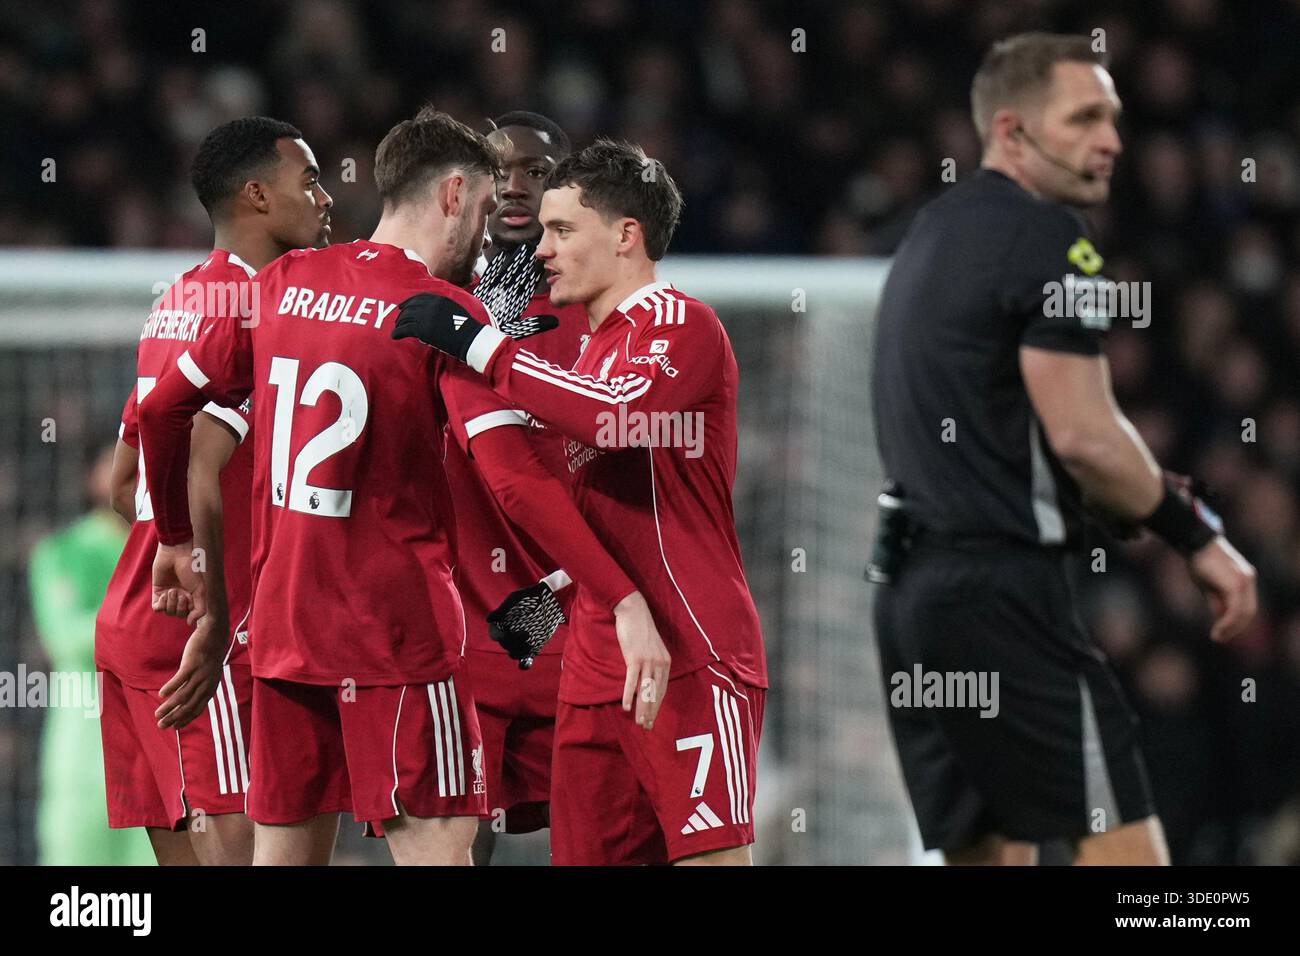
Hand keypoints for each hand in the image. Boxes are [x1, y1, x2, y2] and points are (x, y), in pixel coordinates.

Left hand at [151, 541, 204, 623]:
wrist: (176, 554)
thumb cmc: (191, 569)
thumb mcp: (200, 590)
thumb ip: (199, 609)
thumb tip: (190, 623)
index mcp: (192, 597)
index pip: (189, 615)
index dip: (189, 611)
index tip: (189, 598)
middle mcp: (181, 597)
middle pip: (178, 614)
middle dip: (179, 607)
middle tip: (180, 593)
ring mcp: (169, 595)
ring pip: (168, 612)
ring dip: (170, 603)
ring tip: (172, 590)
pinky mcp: (158, 591)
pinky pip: (157, 608)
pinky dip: (161, 604)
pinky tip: (164, 594)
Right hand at [155, 610, 227, 728]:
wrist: (214, 634)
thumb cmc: (208, 655)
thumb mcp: (208, 674)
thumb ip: (199, 687)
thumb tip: (186, 700)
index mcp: (210, 688)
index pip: (197, 709)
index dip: (185, 719)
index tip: (174, 727)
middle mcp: (206, 684)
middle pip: (188, 706)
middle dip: (174, 718)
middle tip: (161, 726)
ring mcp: (200, 674)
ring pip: (182, 696)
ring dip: (169, 707)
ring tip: (157, 714)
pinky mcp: (192, 664)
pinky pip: (179, 679)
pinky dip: (170, 688)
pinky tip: (161, 694)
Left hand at [392, 293, 556, 360]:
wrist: (478, 345)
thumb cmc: (476, 334)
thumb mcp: (467, 315)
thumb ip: (456, 312)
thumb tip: (453, 314)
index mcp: (446, 298)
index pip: (423, 295)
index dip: (412, 302)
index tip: (405, 307)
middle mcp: (436, 303)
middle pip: (412, 304)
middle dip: (402, 311)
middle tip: (397, 318)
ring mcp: (429, 316)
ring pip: (406, 316)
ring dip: (399, 322)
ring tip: (394, 329)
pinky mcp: (425, 329)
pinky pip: (406, 328)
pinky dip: (398, 332)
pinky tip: (394, 336)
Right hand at [487, 580, 566, 668]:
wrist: (549, 598)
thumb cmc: (530, 596)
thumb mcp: (515, 599)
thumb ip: (503, 610)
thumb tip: (488, 620)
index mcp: (503, 623)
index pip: (495, 635)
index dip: (499, 637)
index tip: (506, 634)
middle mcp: (510, 633)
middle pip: (505, 645)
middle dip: (513, 642)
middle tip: (526, 633)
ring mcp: (522, 641)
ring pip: (514, 654)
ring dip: (518, 653)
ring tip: (529, 645)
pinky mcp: (533, 646)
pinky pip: (526, 659)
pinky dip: (525, 664)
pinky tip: (526, 664)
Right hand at [614, 592, 669, 729]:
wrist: (633, 611)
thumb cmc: (640, 629)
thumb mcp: (651, 648)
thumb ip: (652, 663)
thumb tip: (648, 679)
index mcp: (665, 662)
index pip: (662, 689)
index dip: (657, 706)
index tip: (652, 719)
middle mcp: (660, 663)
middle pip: (656, 693)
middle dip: (651, 712)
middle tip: (646, 727)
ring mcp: (648, 661)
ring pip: (646, 690)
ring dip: (642, 708)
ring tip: (638, 721)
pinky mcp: (635, 658)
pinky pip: (633, 680)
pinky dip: (630, 694)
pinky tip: (626, 706)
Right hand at [1188, 536, 1256, 642]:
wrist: (1195, 542)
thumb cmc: (1198, 559)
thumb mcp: (1207, 584)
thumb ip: (1216, 600)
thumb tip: (1220, 617)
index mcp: (1243, 578)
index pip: (1246, 605)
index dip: (1237, 621)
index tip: (1223, 631)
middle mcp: (1247, 579)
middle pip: (1248, 611)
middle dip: (1236, 627)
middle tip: (1221, 638)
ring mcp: (1243, 581)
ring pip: (1243, 612)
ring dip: (1231, 628)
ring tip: (1217, 637)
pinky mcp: (1235, 585)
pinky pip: (1235, 610)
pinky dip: (1227, 622)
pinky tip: (1218, 629)